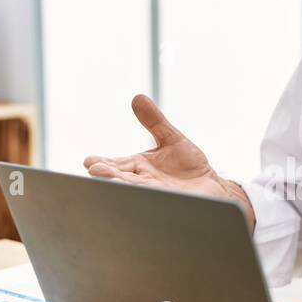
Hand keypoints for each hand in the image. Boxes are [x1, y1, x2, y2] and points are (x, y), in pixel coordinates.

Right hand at [83, 95, 254, 226]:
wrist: (212, 186)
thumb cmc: (189, 166)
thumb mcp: (171, 139)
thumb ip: (154, 122)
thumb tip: (138, 97)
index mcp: (138, 167)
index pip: (115, 165)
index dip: (102, 164)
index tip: (89, 161)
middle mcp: (143, 183)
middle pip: (120, 180)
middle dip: (108, 177)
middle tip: (96, 172)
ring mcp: (155, 195)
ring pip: (135, 192)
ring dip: (123, 189)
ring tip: (115, 184)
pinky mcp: (169, 204)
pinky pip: (157, 201)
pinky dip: (147, 200)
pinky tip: (142, 196)